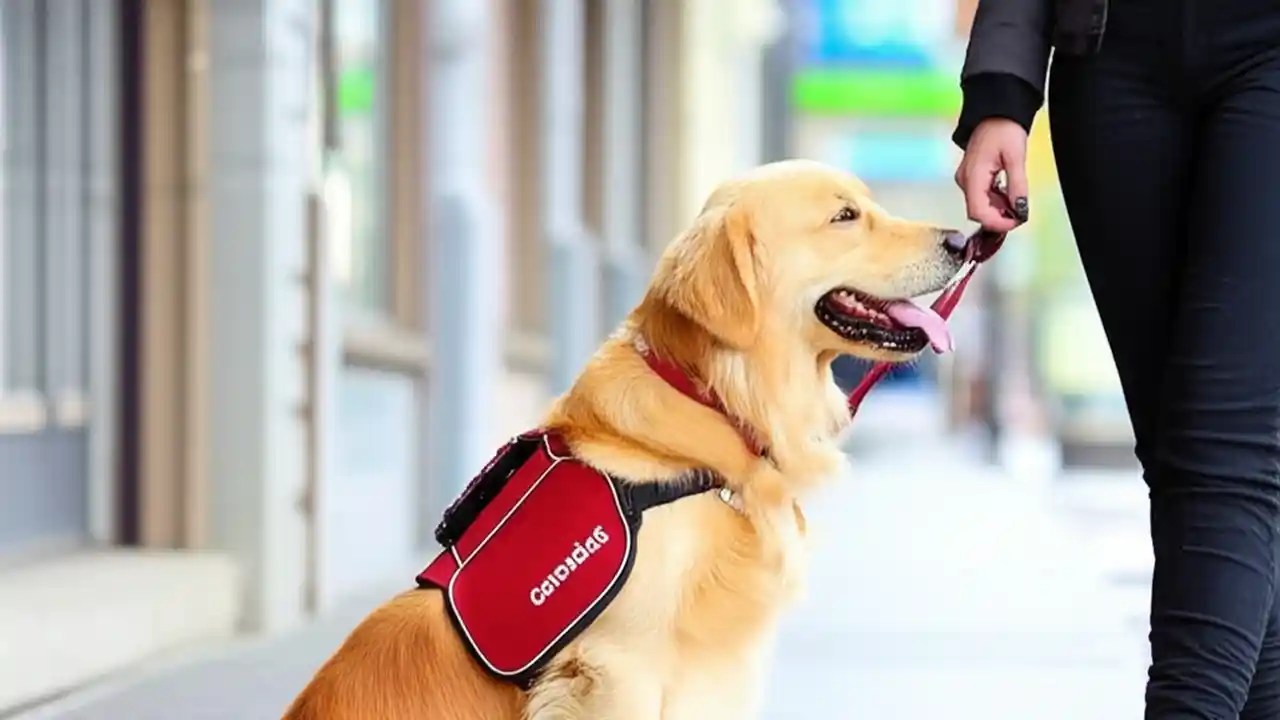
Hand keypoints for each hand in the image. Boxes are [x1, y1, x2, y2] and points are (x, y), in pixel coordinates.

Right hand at [954, 118, 1030, 232]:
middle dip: (999, 218)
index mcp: (973, 176)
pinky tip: (1008, 195)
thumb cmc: (1003, 128)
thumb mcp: (1016, 158)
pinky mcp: (971, 176)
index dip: (997, 223)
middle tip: (1019, 214)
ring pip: (979, 206)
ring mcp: (966, 179)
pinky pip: (980, 197)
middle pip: (978, 212)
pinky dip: (995, 201)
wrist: (995, 112)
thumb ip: (1017, 187)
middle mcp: (965, 180)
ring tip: (1016, 203)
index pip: (979, 212)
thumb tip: (1020, 210)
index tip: (1016, 222)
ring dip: (998, 210)